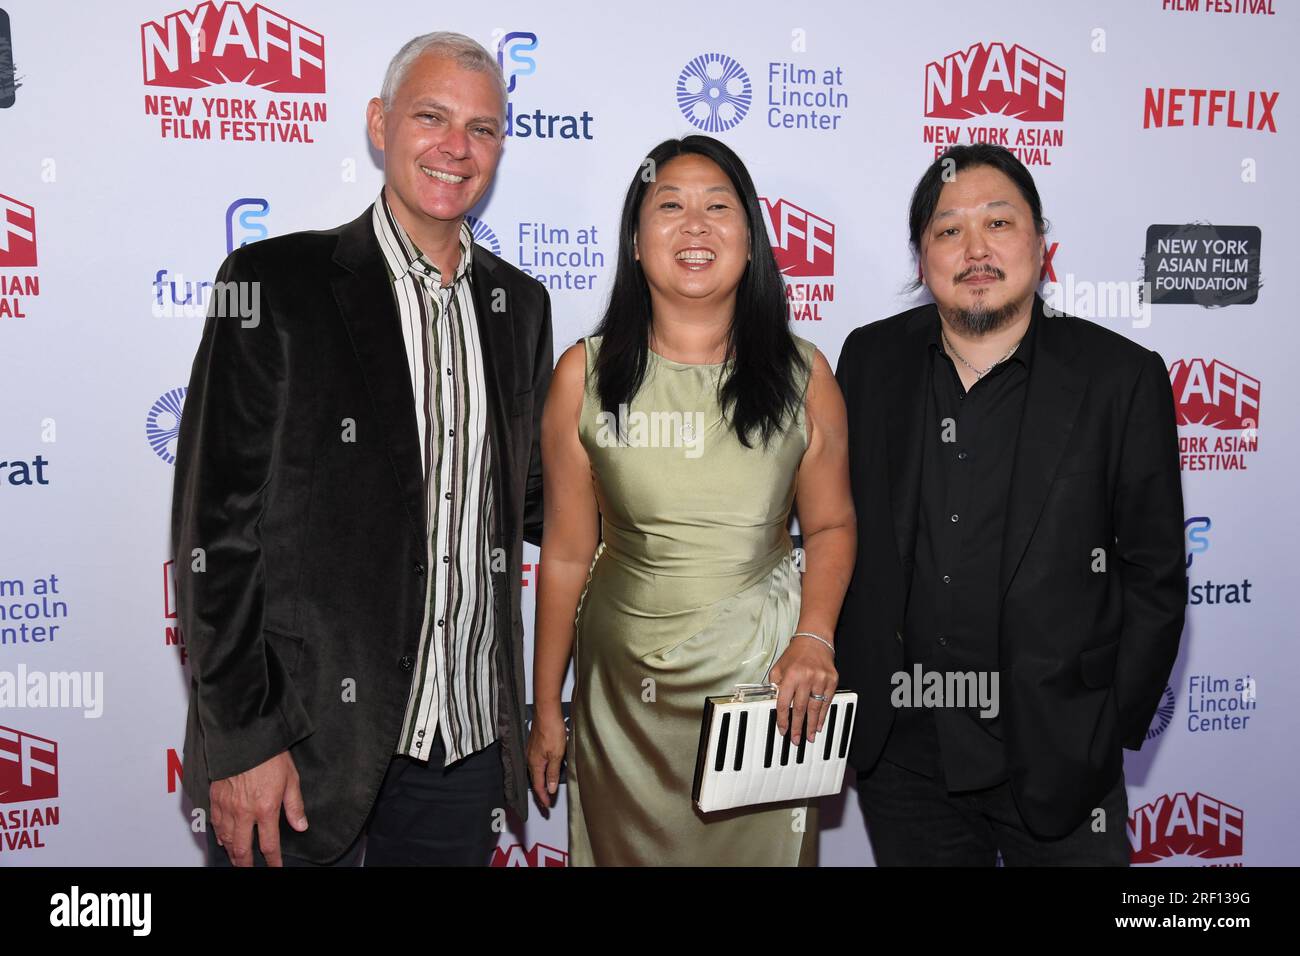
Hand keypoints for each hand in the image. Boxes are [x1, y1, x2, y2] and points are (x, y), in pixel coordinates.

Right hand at [209, 750, 306, 866]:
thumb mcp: (291, 779)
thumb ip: (295, 805)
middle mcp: (244, 812)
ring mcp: (227, 806)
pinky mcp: (215, 797)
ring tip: (237, 859)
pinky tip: (223, 839)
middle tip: (249, 870)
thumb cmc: (270, 755)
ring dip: (232, 852)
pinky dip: (220, 835)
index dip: (273, 860)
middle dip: (246, 863)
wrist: (245, 737)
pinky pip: (215, 823)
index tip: (275, 867)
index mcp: (265, 808)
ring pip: (227, 839)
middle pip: (243, 848)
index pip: (269, 844)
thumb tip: (301, 826)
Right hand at [526, 706, 568, 808]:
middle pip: (535, 781)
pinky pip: (536, 764)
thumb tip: (550, 788)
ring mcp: (531, 752)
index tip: (547, 807)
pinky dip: (540, 772)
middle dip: (540, 793)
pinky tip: (545, 772)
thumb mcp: (557, 754)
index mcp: (535, 764)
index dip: (543, 798)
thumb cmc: (552, 730)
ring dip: (541, 783)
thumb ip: (553, 772)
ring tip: (546, 791)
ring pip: (535, 772)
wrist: (547, 712)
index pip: (538, 786)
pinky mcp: (534, 746)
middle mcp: (530, 759)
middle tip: (546, 804)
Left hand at [769, 636, 836, 744]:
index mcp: (790, 675)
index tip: (782, 730)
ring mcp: (821, 679)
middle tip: (796, 739)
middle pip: (800, 708)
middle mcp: (806, 678)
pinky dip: (823, 714)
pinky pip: (827, 701)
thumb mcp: (779, 667)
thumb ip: (775, 685)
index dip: (782, 719)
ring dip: (812, 724)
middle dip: (797, 726)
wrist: (814, 640)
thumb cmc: (795, 654)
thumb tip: (774, 704)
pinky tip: (820, 723)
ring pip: (815, 707)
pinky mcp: (832, 680)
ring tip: (810, 736)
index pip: (784, 702)